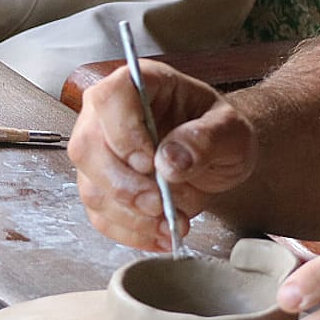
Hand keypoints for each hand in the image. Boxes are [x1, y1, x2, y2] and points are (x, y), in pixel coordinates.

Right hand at [68, 60, 256, 250]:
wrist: (217, 156)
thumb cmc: (219, 132)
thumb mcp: (231, 131)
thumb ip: (205, 140)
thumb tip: (170, 162)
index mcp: (141, 85)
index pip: (110, 98)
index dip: (122, 132)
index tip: (149, 162)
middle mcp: (108, 116)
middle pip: (88, 147)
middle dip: (125, 186)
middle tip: (160, 204)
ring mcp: (100, 153)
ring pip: (91, 187)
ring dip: (131, 215)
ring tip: (171, 223)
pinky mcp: (102, 187)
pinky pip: (101, 216)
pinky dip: (131, 232)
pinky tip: (160, 234)